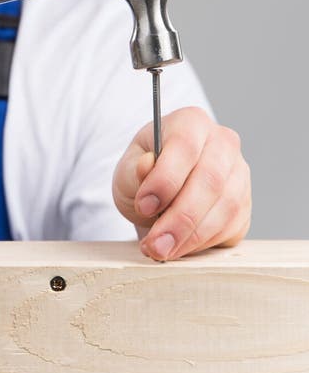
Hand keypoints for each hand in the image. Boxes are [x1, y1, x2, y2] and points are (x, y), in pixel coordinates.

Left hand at [112, 106, 250, 260]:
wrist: (160, 193)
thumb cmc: (143, 174)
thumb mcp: (127, 170)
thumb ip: (134, 170)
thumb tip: (146, 165)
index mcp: (191, 122)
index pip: (185, 146)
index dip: (166, 179)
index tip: (144, 206)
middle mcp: (222, 142)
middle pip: (210, 180)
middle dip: (180, 218)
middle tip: (155, 244)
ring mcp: (239, 173)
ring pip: (225, 207)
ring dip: (192, 236)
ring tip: (161, 250)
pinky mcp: (245, 204)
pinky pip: (232, 227)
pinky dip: (204, 243)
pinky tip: (180, 248)